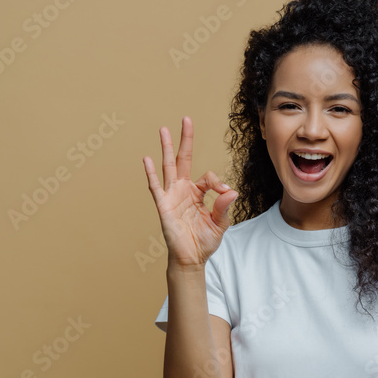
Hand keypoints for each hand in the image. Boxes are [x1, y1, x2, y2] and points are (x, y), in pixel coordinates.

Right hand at [143, 116, 238, 267]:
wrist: (191, 258)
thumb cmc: (204, 240)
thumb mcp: (220, 223)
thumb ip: (223, 207)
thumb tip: (231, 190)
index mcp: (198, 193)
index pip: (208, 177)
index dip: (217, 182)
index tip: (224, 192)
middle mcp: (183, 190)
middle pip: (183, 160)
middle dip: (185, 140)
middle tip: (186, 119)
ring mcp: (172, 196)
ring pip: (168, 167)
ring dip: (167, 148)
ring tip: (164, 129)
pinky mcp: (163, 206)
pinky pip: (156, 187)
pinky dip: (151, 173)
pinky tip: (147, 159)